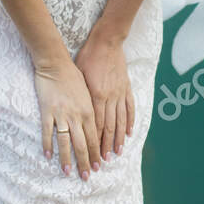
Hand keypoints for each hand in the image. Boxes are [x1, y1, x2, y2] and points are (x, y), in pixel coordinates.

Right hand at [30, 55, 98, 179]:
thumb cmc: (72, 75)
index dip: (96, 154)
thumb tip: (93, 126)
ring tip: (67, 172)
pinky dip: (48, 145)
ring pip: (66, 142)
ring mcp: (62, 115)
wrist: (55, 63)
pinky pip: (48, 132)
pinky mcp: (47, 111)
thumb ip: (89, 110)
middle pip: (82, 145)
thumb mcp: (87, 93)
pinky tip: (47, 156)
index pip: (94, 138)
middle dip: (85, 162)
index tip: (98, 167)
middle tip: (86, 176)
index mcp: (89, 111)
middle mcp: (77, 116)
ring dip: (67, 159)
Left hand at [74, 30, 133, 162]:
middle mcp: (109, 98)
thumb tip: (74, 113)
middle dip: (104, 147)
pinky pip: (129, 109)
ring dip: (117, 139)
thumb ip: (80, 95)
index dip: (93, 142)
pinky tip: (129, 133)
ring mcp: (120, 94)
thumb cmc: (88, 56)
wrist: (106, 41)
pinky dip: (129, 122)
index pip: (94, 125)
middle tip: (102, 162)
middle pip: (107, 128)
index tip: (90, 155)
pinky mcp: (126, 89)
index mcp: (95, 96)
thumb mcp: (78, 75)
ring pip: (119, 122)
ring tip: (116, 153)